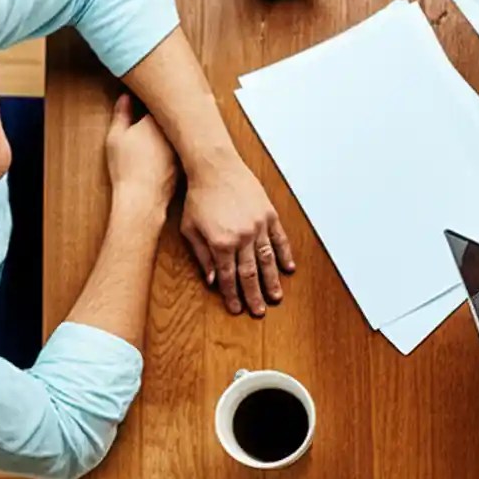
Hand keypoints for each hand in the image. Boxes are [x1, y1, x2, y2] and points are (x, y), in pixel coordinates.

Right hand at [106, 94, 176, 210]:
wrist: (142, 198)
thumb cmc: (126, 168)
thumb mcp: (116, 138)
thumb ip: (121, 114)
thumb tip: (125, 98)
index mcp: (154, 122)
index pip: (159, 103)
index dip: (154, 101)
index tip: (149, 99)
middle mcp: (172, 133)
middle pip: (173, 117)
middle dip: (167, 114)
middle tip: (163, 110)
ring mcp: (180, 148)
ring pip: (179, 133)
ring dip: (175, 130)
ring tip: (165, 133)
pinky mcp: (185, 162)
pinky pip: (183, 148)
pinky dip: (179, 147)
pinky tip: (166, 152)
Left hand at [182, 158, 294, 317]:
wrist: (215, 166)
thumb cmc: (199, 196)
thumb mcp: (190, 229)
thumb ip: (202, 256)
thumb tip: (211, 280)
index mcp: (221, 243)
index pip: (228, 277)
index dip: (232, 295)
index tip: (237, 309)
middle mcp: (242, 237)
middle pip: (250, 274)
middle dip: (254, 296)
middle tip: (260, 312)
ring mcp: (258, 225)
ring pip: (267, 260)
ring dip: (272, 281)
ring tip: (276, 297)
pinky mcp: (269, 214)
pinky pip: (280, 239)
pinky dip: (285, 255)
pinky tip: (288, 268)